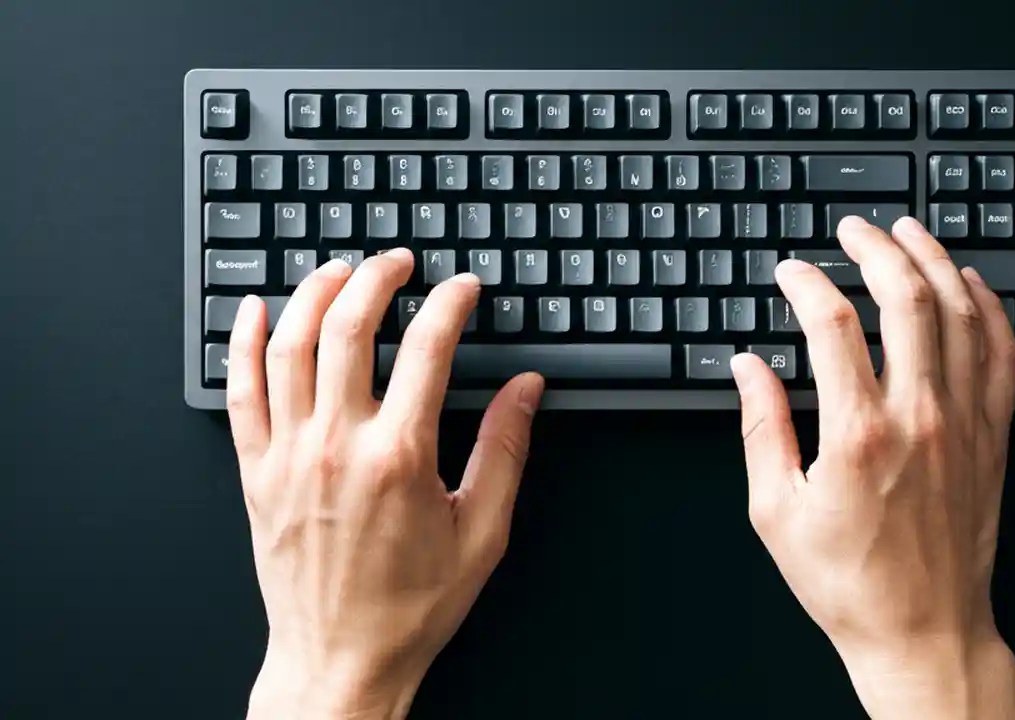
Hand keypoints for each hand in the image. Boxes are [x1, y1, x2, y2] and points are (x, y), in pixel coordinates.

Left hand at [225, 250, 543, 719]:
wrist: (341, 660)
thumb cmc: (410, 606)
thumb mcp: (483, 531)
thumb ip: (505, 450)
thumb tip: (526, 390)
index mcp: (399, 456)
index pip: (427, 348)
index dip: (450, 303)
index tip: (463, 288)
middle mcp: (338, 445)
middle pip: (348, 327)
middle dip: (377, 277)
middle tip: (398, 261)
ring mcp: (289, 456)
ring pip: (289, 346)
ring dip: (313, 294)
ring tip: (338, 269)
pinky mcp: (256, 472)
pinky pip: (240, 391)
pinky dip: (243, 342)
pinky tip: (255, 311)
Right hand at [731, 216, 1014, 719]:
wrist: (923, 631)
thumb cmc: (849, 583)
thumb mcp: (776, 512)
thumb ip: (760, 428)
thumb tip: (749, 368)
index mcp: (857, 435)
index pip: (834, 326)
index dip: (808, 284)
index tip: (791, 272)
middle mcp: (918, 418)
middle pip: (907, 300)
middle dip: (877, 248)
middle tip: (854, 230)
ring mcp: (963, 425)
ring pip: (960, 315)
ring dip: (934, 261)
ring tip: (910, 233)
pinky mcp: (992, 438)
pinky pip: (1003, 355)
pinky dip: (989, 309)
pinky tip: (971, 286)